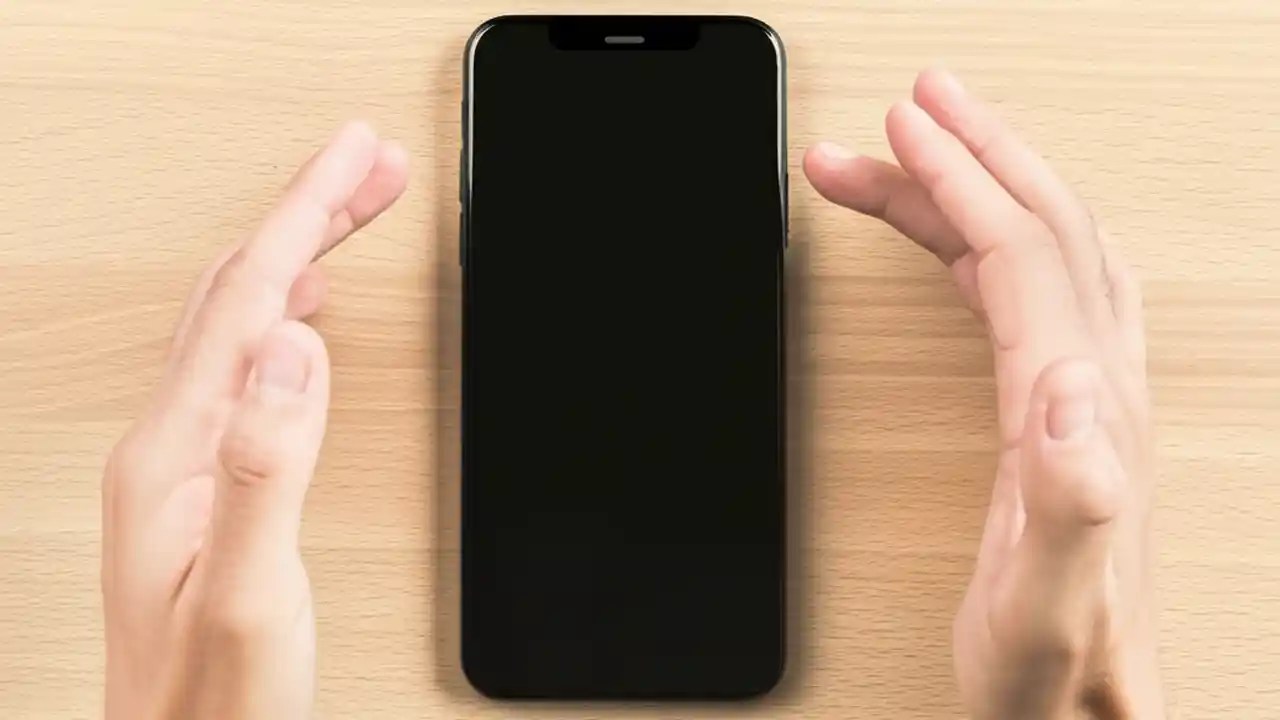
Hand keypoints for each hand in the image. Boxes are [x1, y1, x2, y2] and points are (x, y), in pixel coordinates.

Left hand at [102, 122, 407, 719]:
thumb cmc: (214, 699)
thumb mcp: (250, 590)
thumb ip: (270, 466)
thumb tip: (298, 347)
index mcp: (176, 451)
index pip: (249, 299)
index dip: (306, 213)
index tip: (356, 155)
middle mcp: (170, 442)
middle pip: (241, 291)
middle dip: (309, 212)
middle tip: (372, 163)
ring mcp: (185, 459)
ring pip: (242, 319)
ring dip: (298, 251)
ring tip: (350, 209)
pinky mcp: (210, 479)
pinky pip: (244, 362)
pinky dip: (283, 311)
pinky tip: (303, 311)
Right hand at [804, 70, 1162, 718]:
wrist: (1077, 713)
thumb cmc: (1048, 669)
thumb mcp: (1044, 603)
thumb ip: (1070, 496)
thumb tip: (1069, 381)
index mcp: (1078, 411)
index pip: (1019, 255)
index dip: (958, 179)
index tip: (901, 126)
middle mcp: (1094, 389)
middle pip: (1037, 228)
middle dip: (970, 152)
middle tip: (909, 104)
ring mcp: (1083, 400)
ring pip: (1032, 253)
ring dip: (968, 192)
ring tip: (898, 160)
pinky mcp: (1061, 420)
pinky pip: (1023, 297)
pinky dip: (976, 248)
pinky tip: (946, 246)